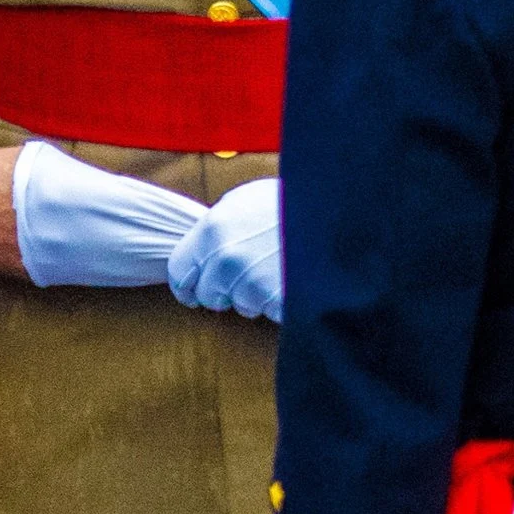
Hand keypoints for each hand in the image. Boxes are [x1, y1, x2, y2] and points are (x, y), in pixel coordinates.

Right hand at [10, 140, 206, 288]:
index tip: (192, 218)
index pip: (127, 211)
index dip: (162, 216)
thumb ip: (81, 176)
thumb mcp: (40, 162)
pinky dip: (126, 274)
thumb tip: (120, 190)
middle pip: (129, 244)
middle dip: (166, 244)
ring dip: (152, 265)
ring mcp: (54, 260)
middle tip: (200, 243)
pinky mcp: (47, 273)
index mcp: (63, 202)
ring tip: (185, 260)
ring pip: (116, 267)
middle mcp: (62, 237)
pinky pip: (96, 276)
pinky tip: (150, 272)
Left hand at [168, 177, 283, 321]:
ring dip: (256, 296)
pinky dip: (281, 302)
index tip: (192, 293)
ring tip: (278, 268)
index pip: (179, 272)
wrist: (334, 213)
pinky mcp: (278, 301)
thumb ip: (216, 228)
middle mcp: (226, 260)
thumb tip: (202, 252)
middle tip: (248, 276)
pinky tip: (293, 279)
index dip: (186, 285)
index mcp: (212, 231)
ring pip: (243, 306)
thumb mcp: (244, 201)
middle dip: (225, 291)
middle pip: (209, 295)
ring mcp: (252, 283)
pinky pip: (271, 312)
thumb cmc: (291, 202)